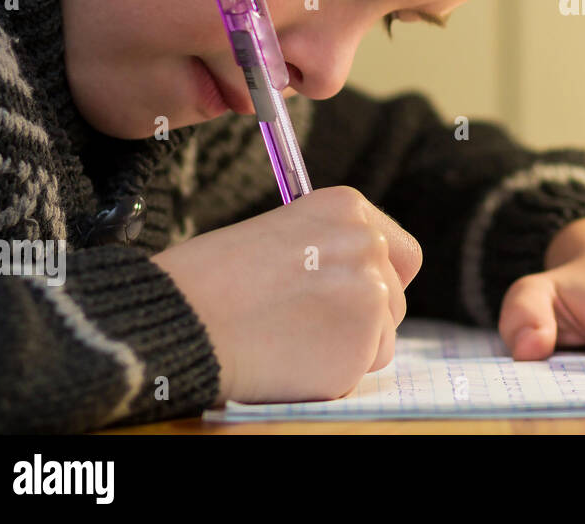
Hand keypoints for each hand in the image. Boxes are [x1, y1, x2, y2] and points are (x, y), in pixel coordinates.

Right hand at [151, 185, 421, 403]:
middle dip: (363, 318)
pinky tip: (288, 359)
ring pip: (380, 337)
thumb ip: (329, 249)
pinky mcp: (362, 344)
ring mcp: (371, 294)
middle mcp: (369, 245)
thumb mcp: (280, 233)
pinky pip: (359, 370)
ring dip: (346, 347)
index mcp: (348, 209)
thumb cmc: (212, 278)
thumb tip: (357, 276)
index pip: (401, 253)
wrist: (183, 318)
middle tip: (309, 326)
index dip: (381, 279)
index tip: (356, 296)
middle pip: (394, 297)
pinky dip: (330, 375)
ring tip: (288, 338)